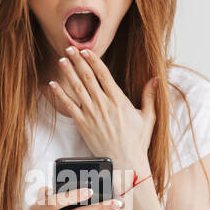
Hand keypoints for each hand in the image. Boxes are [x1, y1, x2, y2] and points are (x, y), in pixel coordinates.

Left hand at [49, 48, 154, 167]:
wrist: (124, 162)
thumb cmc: (137, 141)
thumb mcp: (148, 117)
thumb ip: (149, 96)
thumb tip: (155, 79)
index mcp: (118, 100)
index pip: (103, 74)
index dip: (94, 60)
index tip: (86, 50)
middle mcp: (103, 104)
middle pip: (88, 77)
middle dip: (78, 61)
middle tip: (70, 48)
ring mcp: (91, 114)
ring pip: (77, 88)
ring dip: (68, 72)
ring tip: (61, 59)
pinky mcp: (82, 124)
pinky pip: (69, 106)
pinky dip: (60, 94)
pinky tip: (53, 84)